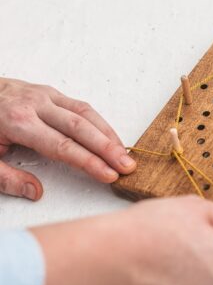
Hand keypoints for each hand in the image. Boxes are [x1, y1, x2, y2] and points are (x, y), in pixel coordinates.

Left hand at [0, 77, 135, 199]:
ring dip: (108, 133)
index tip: (109, 175)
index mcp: (18, 122)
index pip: (63, 146)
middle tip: (128, 166)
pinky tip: (109, 136)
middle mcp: (34, 105)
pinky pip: (80, 106)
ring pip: (85, 113)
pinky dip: (98, 122)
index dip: (89, 162)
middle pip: (80, 127)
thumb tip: (36, 192)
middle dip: (108, 148)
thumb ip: (7, 178)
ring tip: (125, 154)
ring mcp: (43, 95)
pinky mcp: (48, 92)